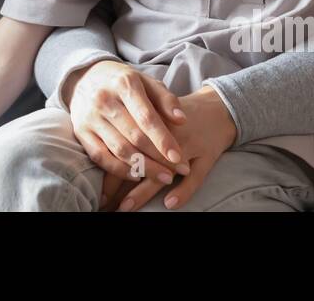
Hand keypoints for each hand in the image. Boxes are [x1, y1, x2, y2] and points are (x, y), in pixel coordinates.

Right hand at [63, 60, 190, 192]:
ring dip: (143, 168)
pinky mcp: (80, 131)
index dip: (163, 139)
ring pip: (119, 149)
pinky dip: (119, 170)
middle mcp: (105, 99)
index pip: (146, 117)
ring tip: (164, 177)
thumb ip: (165, 99)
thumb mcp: (146, 81)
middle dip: (158, 158)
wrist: (86, 76)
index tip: (179, 157)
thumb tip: (182, 120)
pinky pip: (100, 157)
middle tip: (178, 172)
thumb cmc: (123, 82)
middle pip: (134, 136)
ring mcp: (90, 117)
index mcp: (124, 83)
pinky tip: (137, 176)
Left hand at [99, 84, 237, 211]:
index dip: (109, 165)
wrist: (216, 107)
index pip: (125, 143)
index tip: (97, 187)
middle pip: (140, 157)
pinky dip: (183, 190)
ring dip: (144, 190)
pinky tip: (169, 203)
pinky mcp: (207, 154)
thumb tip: (102, 150)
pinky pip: (196, 176)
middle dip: (120, 182)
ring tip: (126, 207)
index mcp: (152, 119)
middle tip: (104, 202)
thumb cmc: (177, 116)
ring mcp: (189, 143)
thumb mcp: (154, 113)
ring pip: (164, 169)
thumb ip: (131, 127)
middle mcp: (168, 132)